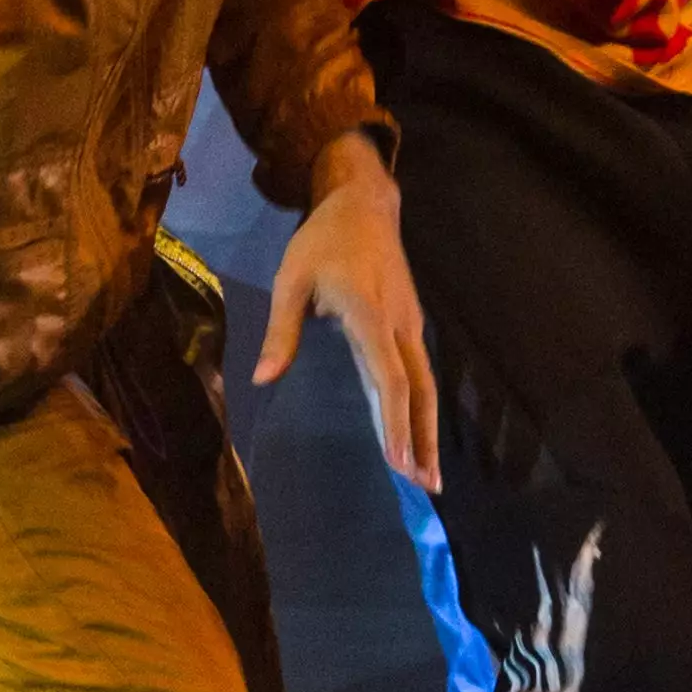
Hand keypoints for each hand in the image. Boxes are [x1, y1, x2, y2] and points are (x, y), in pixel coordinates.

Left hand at [255, 149, 443, 488]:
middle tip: (427, 486)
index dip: (393, 422)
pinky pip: (421, 373)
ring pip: (426, 385)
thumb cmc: (321, 241)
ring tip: (429, 475)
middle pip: (419, 391)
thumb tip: (262, 378)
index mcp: (368, 315)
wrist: (364, 204)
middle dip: (422, 440)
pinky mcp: (410, 324)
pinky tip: (418, 433)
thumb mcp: (290, 279)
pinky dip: (422, 408)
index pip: (389, 378)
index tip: (397, 462)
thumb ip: (280, 331)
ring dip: (428, 430)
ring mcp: (410, 325)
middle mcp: (398, 325)